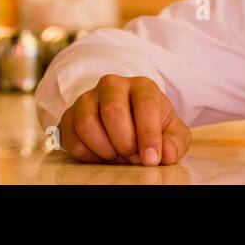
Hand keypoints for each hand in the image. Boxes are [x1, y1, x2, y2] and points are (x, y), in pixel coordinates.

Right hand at [57, 74, 191, 166]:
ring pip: (86, 123)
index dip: (148, 134)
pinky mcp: (70, 115)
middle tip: (132, 157)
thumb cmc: (152, 125)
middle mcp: (112, 85)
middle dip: (124, 142)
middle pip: (112, 110)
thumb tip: (165, 154)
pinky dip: (88, 155)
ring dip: (104, 149)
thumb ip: (174, 143)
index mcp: (141, 86)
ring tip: (118, 156)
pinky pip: (72, 138)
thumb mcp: (172, 133)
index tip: (151, 159)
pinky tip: (102, 156)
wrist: (127, 120)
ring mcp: (88, 98)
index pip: (145, 104)